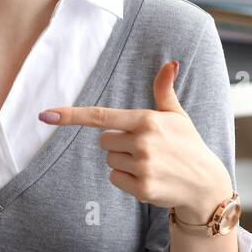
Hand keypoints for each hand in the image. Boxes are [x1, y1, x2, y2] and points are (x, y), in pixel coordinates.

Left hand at [38, 60, 232, 218]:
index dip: (71, 115)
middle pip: (103, 141)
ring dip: (124, 162)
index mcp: (147, 120)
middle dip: (119, 143)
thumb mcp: (177, 116)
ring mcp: (142, 166)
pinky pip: (115, 179)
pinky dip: (127, 180)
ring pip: (109, 160)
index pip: (100, 116)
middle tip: (145, 148)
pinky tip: (148, 178)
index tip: (46, 115)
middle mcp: (143, 142)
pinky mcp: (142, 188)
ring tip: (150, 163)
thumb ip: (164, 91)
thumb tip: (170, 63)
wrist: (205, 184)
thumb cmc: (187, 145)